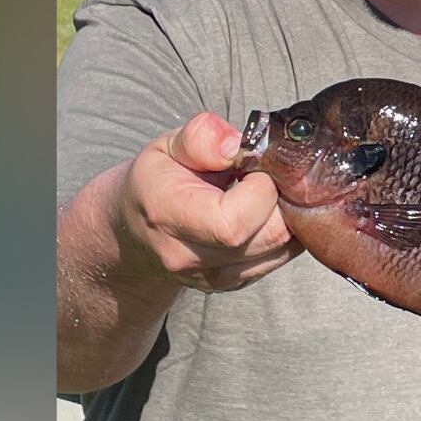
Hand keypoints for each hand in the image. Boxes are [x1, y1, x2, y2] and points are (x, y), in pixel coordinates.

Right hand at [112, 112, 301, 294]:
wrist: (134, 231)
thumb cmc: (155, 182)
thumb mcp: (166, 145)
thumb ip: (200, 137)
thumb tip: (237, 146)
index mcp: (168, 217)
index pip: (234, 221)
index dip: (260, 188)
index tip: (252, 166)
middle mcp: (190, 258)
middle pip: (271, 236)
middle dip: (281, 198)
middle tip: (263, 175)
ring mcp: (215, 278)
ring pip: (284, 247)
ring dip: (286, 214)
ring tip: (259, 192)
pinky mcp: (235, 283)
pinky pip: (282, 255)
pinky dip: (283, 229)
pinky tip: (261, 211)